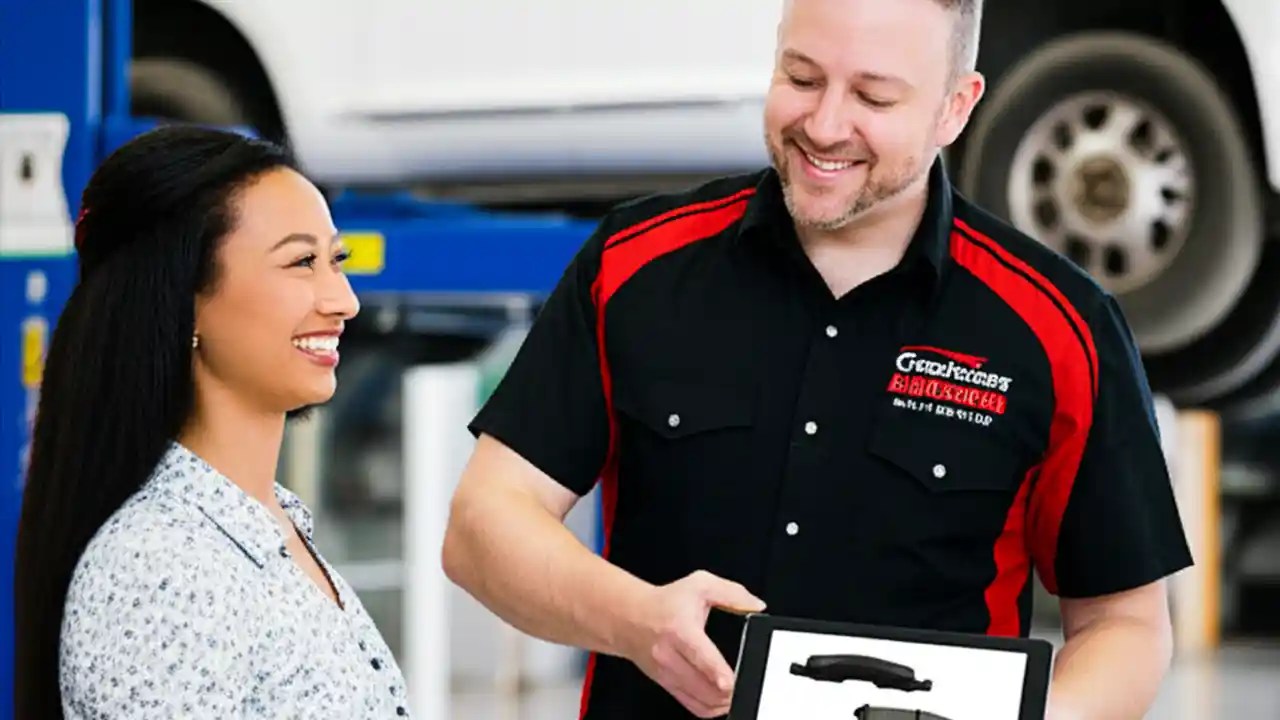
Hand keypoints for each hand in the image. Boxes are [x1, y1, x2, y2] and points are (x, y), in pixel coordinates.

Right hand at [622, 570, 766, 717]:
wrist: (630, 618)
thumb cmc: (665, 603)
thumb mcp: (700, 584)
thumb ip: (731, 593)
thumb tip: (756, 605)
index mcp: (680, 630)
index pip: (699, 655)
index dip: (717, 672)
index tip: (730, 682)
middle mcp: (670, 656)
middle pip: (703, 686)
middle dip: (729, 691)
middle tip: (747, 684)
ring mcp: (667, 674)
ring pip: (700, 700)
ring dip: (723, 702)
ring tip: (738, 692)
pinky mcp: (667, 686)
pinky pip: (693, 707)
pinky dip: (712, 708)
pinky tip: (723, 699)